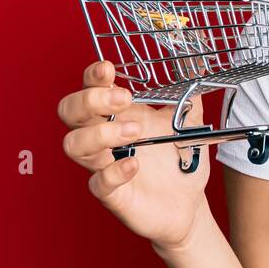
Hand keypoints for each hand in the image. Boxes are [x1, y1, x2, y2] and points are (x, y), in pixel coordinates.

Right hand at [57, 59, 211, 250]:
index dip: (92, 76)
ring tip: (134, 133)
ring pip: (73, 145)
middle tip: (124, 99)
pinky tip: (135, 165)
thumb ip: (190, 95)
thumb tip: (199, 63)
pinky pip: (98, 183)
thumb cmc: (180, 161)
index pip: (91, 88)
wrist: (190, 204)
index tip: (107, 69)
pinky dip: (113, 172)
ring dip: (100, 134)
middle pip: (70, 112)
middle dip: (90, 100)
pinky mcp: (112, 194)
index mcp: (120, 114)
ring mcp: (104, 166)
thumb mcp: (190, 123)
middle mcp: (105, 138)